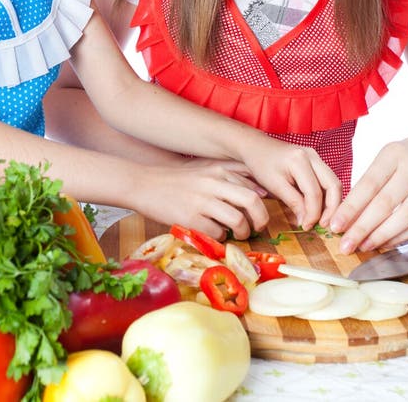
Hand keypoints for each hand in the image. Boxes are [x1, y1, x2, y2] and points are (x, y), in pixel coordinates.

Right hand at [134, 159, 271, 238]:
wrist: (144, 184)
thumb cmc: (177, 179)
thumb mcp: (205, 169)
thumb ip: (232, 176)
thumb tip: (262, 190)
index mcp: (218, 170)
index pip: (253, 185)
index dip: (264, 202)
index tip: (261, 211)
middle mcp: (213, 183)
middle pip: (251, 201)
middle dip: (261, 218)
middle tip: (258, 226)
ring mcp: (202, 201)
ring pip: (237, 220)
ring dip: (243, 232)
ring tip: (238, 234)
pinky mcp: (190, 218)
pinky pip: (217, 233)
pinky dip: (220, 238)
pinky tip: (214, 234)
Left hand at [241, 135, 342, 230]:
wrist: (256, 147)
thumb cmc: (261, 165)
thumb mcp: (274, 185)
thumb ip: (293, 202)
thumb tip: (306, 222)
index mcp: (299, 160)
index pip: (314, 192)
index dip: (313, 214)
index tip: (306, 227)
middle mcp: (312, 156)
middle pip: (334, 185)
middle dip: (332, 209)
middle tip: (324, 226)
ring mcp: (316, 157)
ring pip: (334, 183)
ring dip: (331, 203)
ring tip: (322, 220)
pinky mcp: (315, 161)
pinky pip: (327, 180)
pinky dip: (327, 196)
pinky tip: (320, 209)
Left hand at [330, 139, 407, 252]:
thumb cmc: (404, 157)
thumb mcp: (385, 160)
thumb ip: (368, 184)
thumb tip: (347, 217)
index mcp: (393, 154)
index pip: (368, 185)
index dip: (350, 208)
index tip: (335, 225)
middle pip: (385, 203)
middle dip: (362, 228)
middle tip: (346, 245)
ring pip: (404, 217)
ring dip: (381, 236)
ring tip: (363, 246)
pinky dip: (400, 237)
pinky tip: (384, 243)